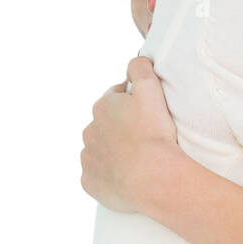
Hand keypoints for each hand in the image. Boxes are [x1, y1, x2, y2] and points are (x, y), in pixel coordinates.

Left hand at [80, 56, 178, 211]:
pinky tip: (126, 177)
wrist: (154, 177)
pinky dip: (109, 175)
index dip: (131, 104)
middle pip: (105, 126)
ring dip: (113, 152)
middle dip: (120, 129)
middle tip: (144, 138)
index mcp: (102, 107)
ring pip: (100, 150)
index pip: (114, 99)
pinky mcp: (90, 182)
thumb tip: (135, 61)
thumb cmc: (154, 134)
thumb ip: (141, 68)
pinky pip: (98, 176)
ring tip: (136, 159)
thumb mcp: (151, 90)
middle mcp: (89, 131)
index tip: (146, 113)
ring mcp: (88, 158)